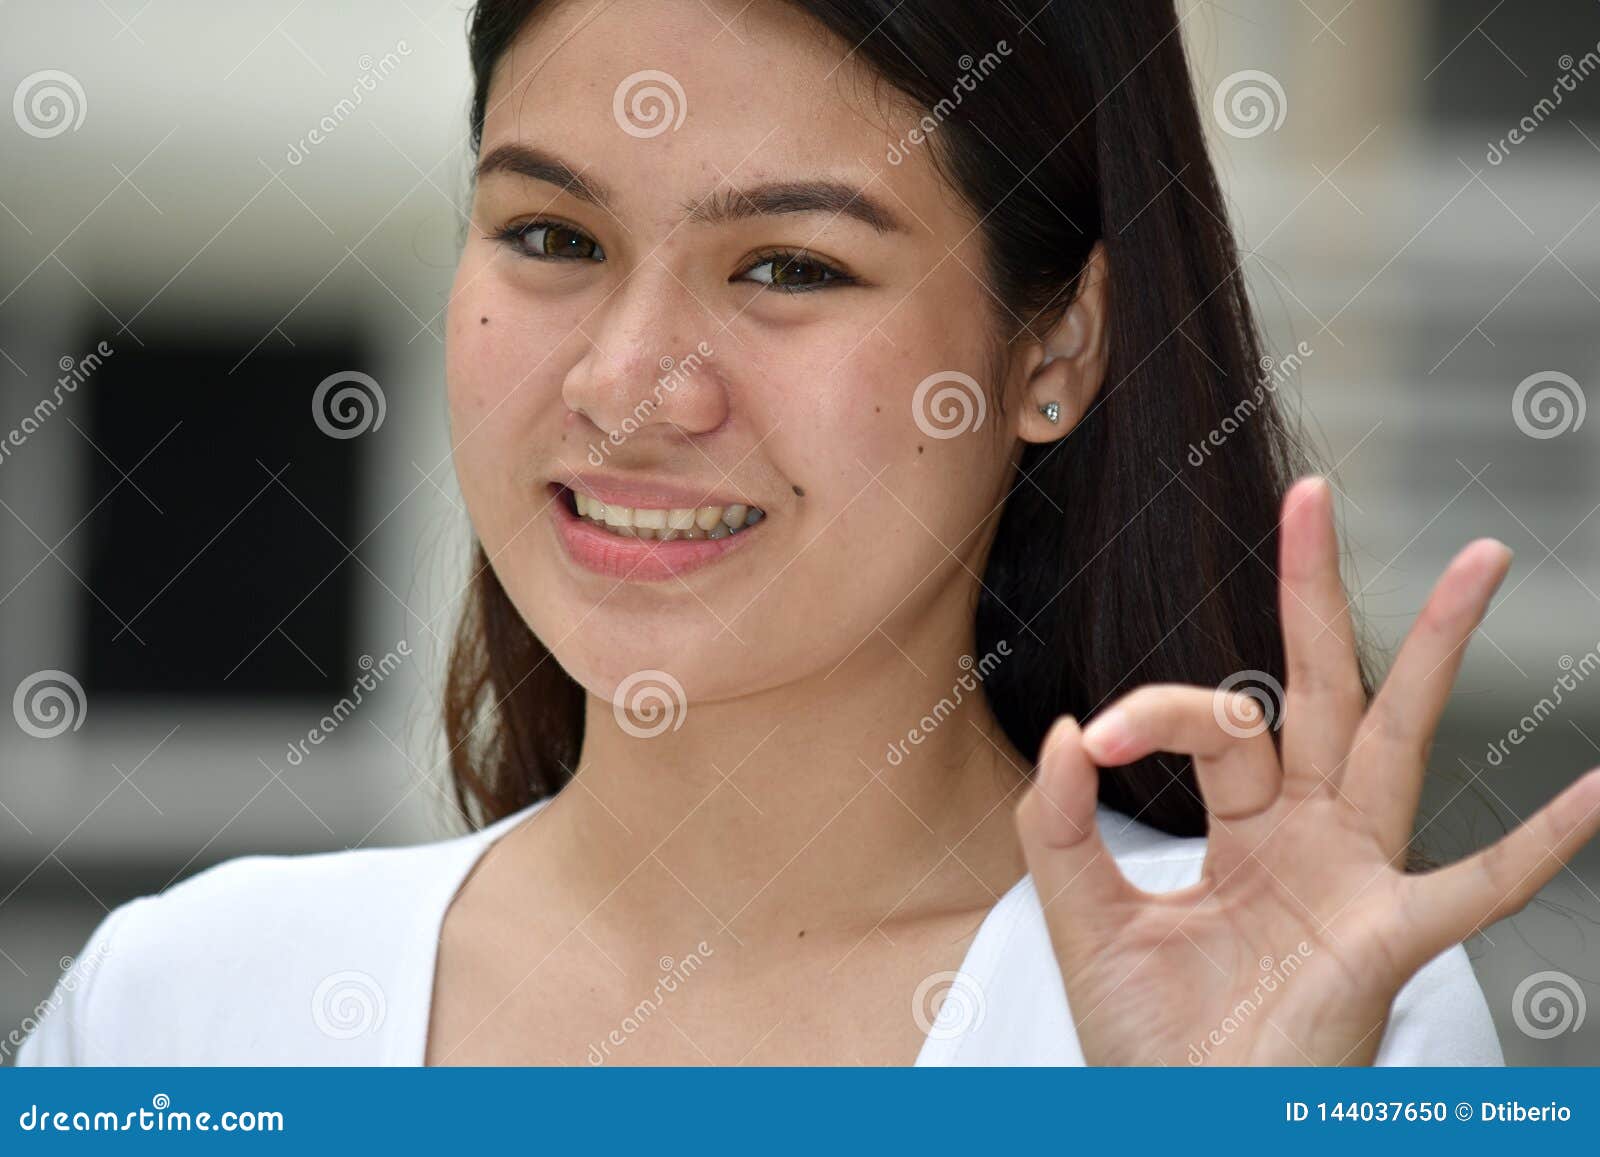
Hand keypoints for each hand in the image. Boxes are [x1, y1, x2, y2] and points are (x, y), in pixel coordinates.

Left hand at [1015, 476, 1599, 1065]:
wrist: (1182, 1124)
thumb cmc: (1147, 1039)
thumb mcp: (1081, 917)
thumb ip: (1057, 823)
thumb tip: (1065, 728)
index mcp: (1241, 829)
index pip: (1213, 722)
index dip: (1154, 710)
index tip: (1094, 735)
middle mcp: (1306, 836)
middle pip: (1322, 691)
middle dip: (1315, 594)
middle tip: (1314, 493)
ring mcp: (1355, 878)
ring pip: (1399, 741)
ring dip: (1434, 650)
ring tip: (1480, 559)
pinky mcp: (1385, 939)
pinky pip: (1476, 888)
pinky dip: (1539, 845)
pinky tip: (1598, 787)